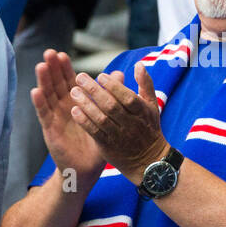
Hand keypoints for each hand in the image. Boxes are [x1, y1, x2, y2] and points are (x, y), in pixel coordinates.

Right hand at [31, 50, 104, 185]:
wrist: (87, 167)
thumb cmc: (96, 141)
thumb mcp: (105, 116)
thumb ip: (111, 94)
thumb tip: (119, 73)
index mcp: (76, 102)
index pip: (69, 81)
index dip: (65, 68)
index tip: (62, 54)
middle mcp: (63, 107)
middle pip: (56, 84)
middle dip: (52, 69)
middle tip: (50, 53)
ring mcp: (55, 117)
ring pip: (48, 95)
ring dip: (44, 81)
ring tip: (41, 66)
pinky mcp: (50, 129)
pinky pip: (44, 114)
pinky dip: (39, 103)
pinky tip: (36, 91)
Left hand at [69, 62, 168, 180]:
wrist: (148, 161)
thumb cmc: (148, 128)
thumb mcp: (152, 105)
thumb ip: (145, 84)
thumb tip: (139, 64)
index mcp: (142, 112)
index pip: (127, 97)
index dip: (114, 86)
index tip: (101, 76)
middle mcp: (131, 124)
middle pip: (111, 106)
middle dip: (94, 91)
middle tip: (79, 77)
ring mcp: (119, 136)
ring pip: (101, 119)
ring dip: (86, 105)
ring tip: (73, 92)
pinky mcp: (108, 147)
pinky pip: (94, 132)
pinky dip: (84, 121)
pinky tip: (74, 111)